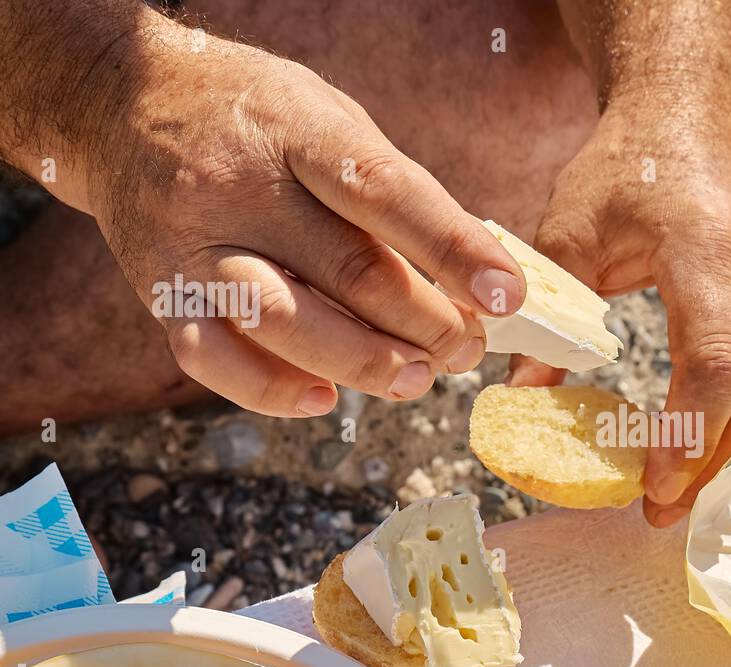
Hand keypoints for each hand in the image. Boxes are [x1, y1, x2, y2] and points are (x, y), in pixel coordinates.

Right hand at [68, 16, 526, 416]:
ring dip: (364, 364)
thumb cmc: (255, 118)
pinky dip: (272, 390)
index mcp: (295, 129)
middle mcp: (239, 186)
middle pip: (348, 272)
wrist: (121, 102)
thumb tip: (466, 274)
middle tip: (466, 350)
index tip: (506, 296)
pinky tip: (324, 397)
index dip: (454, 250)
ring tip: (416, 378)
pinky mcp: (160, 290)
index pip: (386, 193)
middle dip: (426, 324)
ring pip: (284, 322)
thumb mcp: (328, 119)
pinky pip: (214, 358)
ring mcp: (194, 241)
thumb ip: (390, 190)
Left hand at [512, 98, 730, 525]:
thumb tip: (520, 399)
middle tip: (665, 515)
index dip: (688, 432)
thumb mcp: (571, 230)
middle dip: (717, 466)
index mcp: (707, 253)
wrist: (695, 118)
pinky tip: (701, 458)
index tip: (653, 487)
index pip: (715, 362)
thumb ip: (552, 314)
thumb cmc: (629, 166)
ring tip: (680, 501)